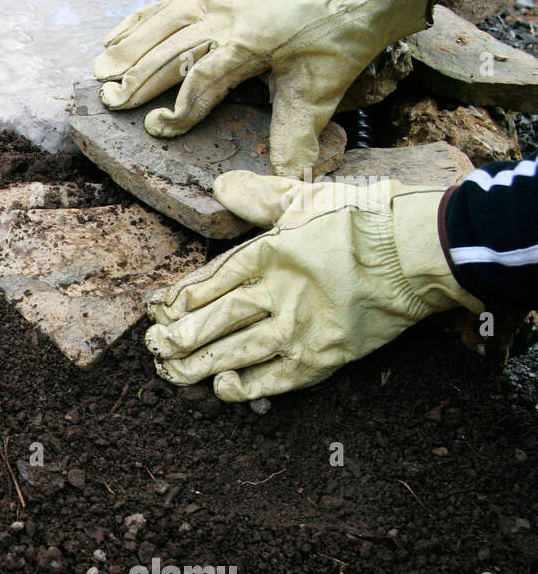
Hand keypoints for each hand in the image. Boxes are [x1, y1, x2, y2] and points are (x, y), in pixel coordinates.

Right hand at [94, 0, 427, 178]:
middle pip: (170, 50)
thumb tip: (296, 183)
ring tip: (101, 72)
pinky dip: (139, 21)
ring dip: (129, 49)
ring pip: (162, 25)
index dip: (176, 109)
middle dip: (138, 79)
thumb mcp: (319, 92)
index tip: (156, 130)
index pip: (200, 79)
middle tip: (111, 104)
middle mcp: (227, 17)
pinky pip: (167, 4)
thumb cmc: (335, 43)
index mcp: (250, 43)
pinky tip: (114, 36)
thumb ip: (297, 136)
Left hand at [145, 171, 484, 401]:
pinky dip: (244, 386)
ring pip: (233, 351)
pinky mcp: (321, 357)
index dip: (177, 299)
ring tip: (170, 372)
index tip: (155, 309)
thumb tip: (220, 187)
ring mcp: (297, 328)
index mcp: (267, 252)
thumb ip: (259, 195)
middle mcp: (276, 292)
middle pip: (213, 319)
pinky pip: (272, 379)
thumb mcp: (306, 196)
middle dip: (177, 337)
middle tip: (153, 348)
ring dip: (197, 364)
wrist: (420, 252)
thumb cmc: (365, 219)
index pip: (207, 281)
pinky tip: (222, 387)